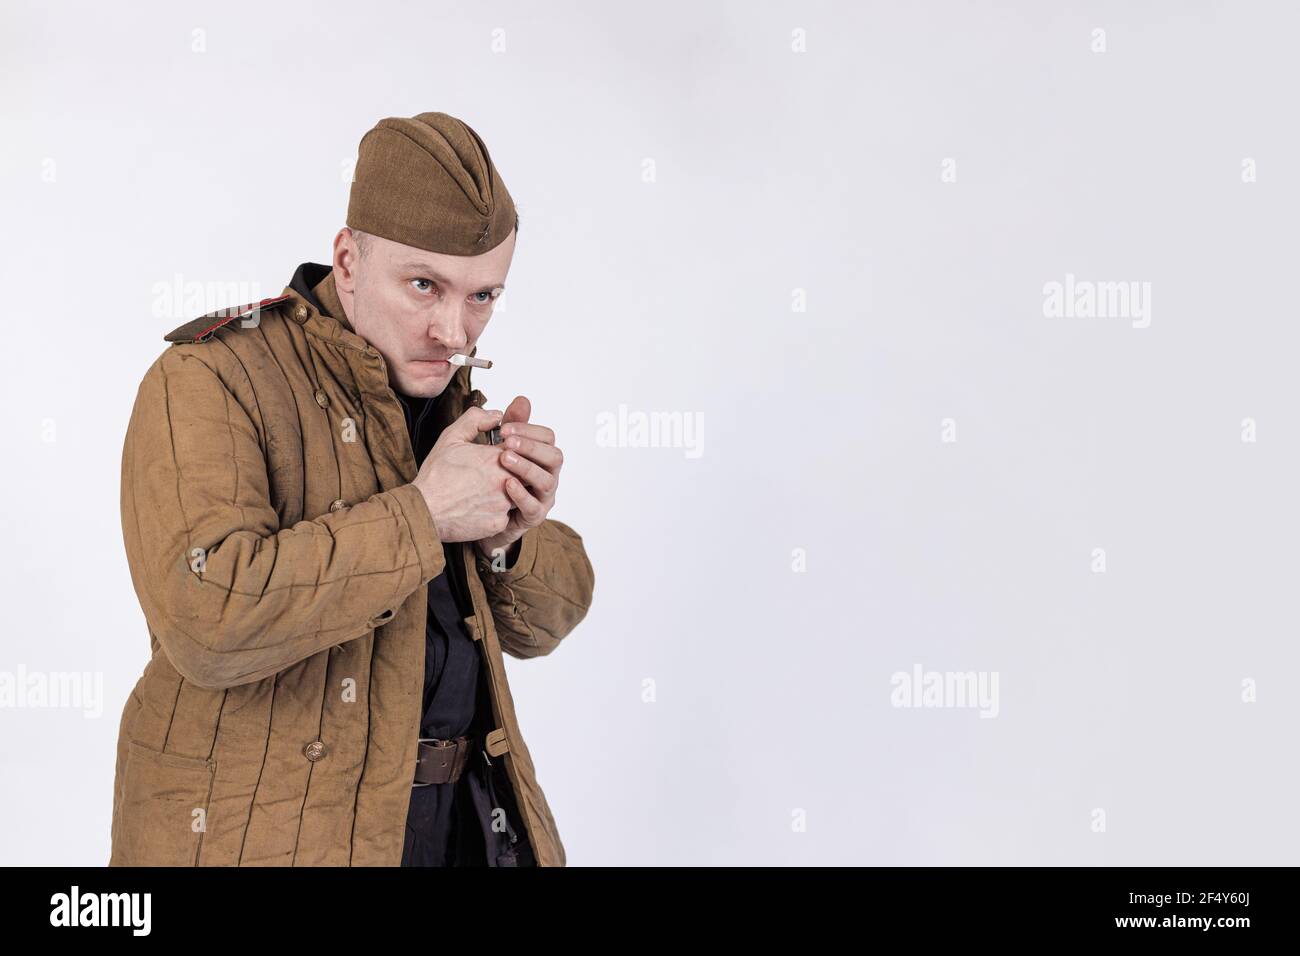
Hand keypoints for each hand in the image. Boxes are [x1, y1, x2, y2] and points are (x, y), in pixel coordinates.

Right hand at [412, 406, 513, 542]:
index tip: (499, 455)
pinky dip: (497, 511)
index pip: (521, 449)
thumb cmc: (436, 475)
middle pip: (525, 473)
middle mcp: (505, 480)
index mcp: (496, 458)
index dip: (510, 451)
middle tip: (491, 476)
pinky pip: (507, 515)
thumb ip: (476, 419)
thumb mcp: (451, 437)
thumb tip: (497, 415)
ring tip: (484, 491)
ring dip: (509, 492)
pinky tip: (480, 507)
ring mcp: (503, 503)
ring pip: (519, 495)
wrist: (423, 510)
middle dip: (513, 472)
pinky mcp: (498, 523)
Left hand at [475, 395, 562, 564]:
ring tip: (504, 459)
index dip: (528, 430)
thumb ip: (509, 424)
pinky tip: (506, 484)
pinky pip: (533, 506)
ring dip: (527, 468)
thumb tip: (522, 400)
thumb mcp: (494, 445)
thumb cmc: (487, 475)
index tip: (502, 428)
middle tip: (506, 442)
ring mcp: (542, 497)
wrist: (475, 513)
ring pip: (547, 481)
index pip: (547, 437)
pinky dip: (521, 494)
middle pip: (554, 457)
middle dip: (531, 447)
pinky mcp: (532, 517)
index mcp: (540, 455)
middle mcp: (547, 474)